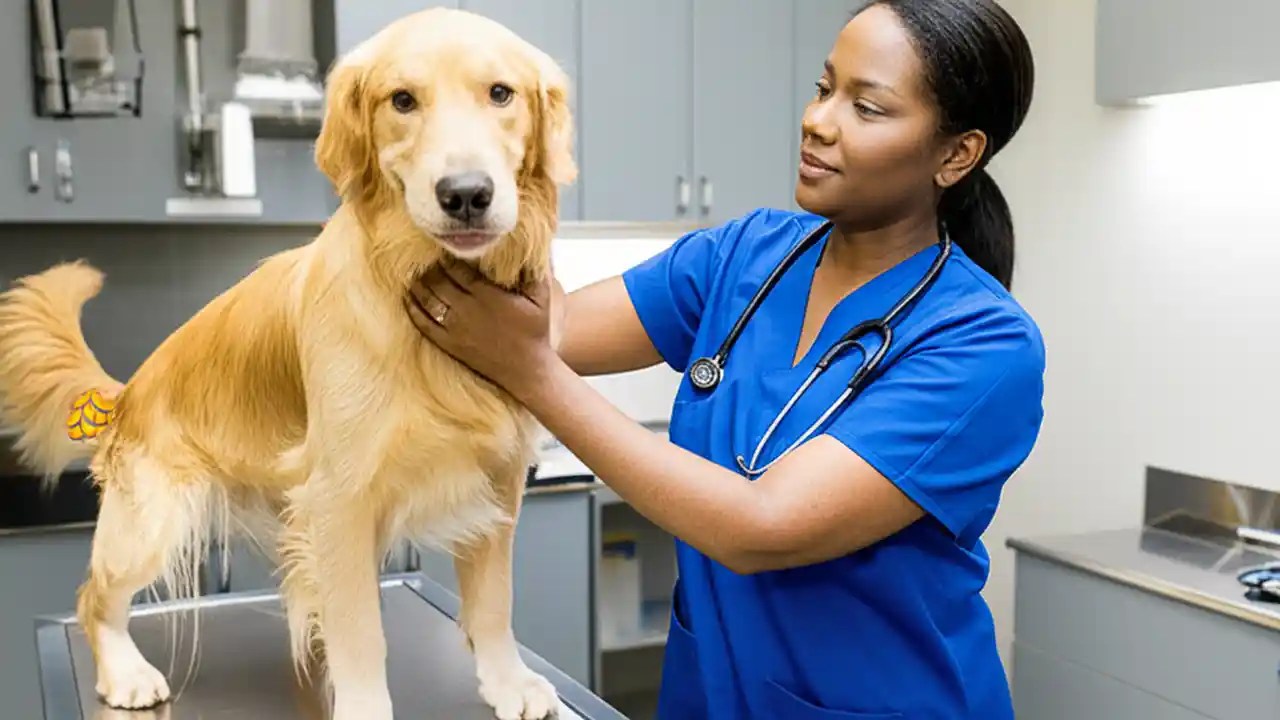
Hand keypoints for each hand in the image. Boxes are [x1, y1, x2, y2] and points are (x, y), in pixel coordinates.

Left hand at [406, 258, 556, 396]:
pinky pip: (423, 323)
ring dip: (419, 284)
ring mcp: (455, 329)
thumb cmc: (535, 331)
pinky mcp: (449, 344)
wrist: (526, 370)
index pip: (458, 269)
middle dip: (431, 268)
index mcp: (487, 296)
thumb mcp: (542, 299)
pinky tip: (408, 297)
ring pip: (428, 299)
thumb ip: (536, 272)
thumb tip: (532, 247)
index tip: (445, 248)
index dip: (449, 257)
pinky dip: (413, 308)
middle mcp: (468, 310)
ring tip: (415, 273)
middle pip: (439, 282)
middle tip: (426, 257)